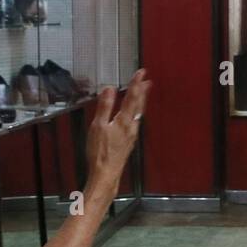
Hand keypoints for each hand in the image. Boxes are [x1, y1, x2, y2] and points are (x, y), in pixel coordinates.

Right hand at [86, 69, 150, 186]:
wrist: (106, 174)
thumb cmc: (100, 152)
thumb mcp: (98, 127)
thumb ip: (105, 107)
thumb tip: (109, 88)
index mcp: (125, 121)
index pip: (132, 97)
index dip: (136, 84)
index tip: (141, 72)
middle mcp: (132, 126)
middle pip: (139, 105)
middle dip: (142, 91)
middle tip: (148, 80)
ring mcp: (132, 135)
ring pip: (139, 113)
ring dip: (141, 101)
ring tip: (144, 92)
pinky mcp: (129, 141)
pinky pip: (135, 121)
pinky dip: (137, 111)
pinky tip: (135, 113)